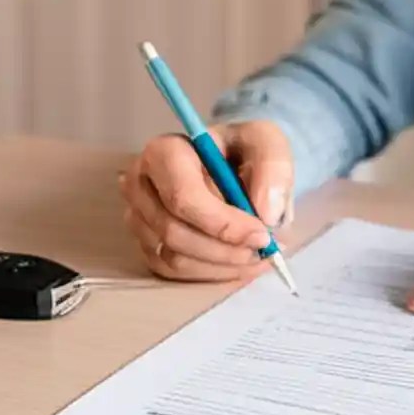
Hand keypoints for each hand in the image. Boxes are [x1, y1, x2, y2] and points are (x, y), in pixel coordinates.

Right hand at [118, 121, 293, 280]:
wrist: (234, 164)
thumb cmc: (244, 150)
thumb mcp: (267, 142)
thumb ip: (274, 168)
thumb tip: (266, 215)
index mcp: (164, 152)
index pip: (183, 198)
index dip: (223, 224)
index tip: (262, 235)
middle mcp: (140, 185)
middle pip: (175, 233)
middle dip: (225, 250)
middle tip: (265, 251)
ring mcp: (139, 217)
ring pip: (175, 258)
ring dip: (223, 265)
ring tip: (259, 256)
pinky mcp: (147, 244)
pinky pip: (175, 271)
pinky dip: (213, 273)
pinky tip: (240, 262)